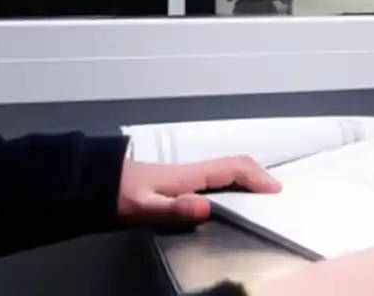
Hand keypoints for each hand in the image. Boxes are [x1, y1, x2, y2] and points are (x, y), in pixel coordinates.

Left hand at [117, 156, 281, 225]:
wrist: (97, 183)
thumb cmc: (121, 195)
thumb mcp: (146, 206)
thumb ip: (176, 208)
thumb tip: (207, 208)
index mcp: (192, 174)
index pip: (234, 168)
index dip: (258, 177)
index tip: (275, 191)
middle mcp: (194, 170)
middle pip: (236, 165)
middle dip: (259, 175)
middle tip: (275, 193)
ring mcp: (188, 174)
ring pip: (228, 169)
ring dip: (248, 177)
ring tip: (261, 193)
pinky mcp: (181, 181)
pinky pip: (218, 176)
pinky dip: (235, 181)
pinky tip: (231, 196)